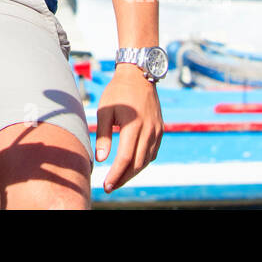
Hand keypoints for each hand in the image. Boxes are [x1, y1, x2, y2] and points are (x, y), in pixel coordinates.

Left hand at [93, 64, 162, 192]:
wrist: (139, 75)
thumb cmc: (118, 92)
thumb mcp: (105, 110)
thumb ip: (103, 135)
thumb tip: (101, 159)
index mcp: (134, 125)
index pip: (125, 159)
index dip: (116, 175)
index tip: (106, 185)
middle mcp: (149, 130)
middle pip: (137, 164)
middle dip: (123, 178)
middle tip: (110, 186)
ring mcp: (157, 131)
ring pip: (146, 160)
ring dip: (133, 172)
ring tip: (118, 179)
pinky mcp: (160, 130)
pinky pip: (152, 152)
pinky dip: (142, 162)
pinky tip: (132, 165)